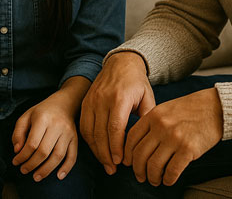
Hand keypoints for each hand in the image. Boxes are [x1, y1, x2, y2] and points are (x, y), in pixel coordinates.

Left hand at [11, 76, 89, 181]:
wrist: (64, 103)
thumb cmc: (42, 112)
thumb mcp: (26, 116)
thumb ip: (18, 132)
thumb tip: (17, 150)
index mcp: (43, 118)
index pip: (32, 143)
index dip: (22, 156)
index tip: (16, 162)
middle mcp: (57, 126)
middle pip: (44, 151)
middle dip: (32, 165)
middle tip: (24, 171)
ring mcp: (68, 133)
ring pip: (58, 156)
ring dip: (46, 170)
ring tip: (36, 177)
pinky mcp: (75, 139)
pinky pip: (73, 156)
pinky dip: (67, 168)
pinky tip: (59, 176)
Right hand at [79, 51, 154, 174]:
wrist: (121, 63)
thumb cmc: (137, 82)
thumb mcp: (148, 97)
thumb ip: (147, 119)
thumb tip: (144, 143)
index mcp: (119, 98)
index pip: (115, 128)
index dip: (117, 147)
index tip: (121, 162)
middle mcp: (102, 99)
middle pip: (100, 133)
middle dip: (106, 154)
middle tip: (113, 169)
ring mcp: (91, 100)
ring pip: (89, 131)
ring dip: (96, 150)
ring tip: (105, 163)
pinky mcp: (85, 102)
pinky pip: (83, 125)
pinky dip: (89, 140)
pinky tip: (97, 149)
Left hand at [123, 88, 222, 185]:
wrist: (215, 107)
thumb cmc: (191, 109)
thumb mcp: (166, 109)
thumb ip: (152, 123)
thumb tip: (140, 145)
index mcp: (153, 115)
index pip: (131, 138)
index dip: (127, 154)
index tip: (129, 163)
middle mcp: (161, 126)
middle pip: (140, 154)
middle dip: (138, 170)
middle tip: (140, 176)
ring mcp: (174, 138)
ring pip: (154, 165)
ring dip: (152, 177)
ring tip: (154, 180)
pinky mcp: (188, 149)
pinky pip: (172, 170)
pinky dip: (168, 179)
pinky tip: (168, 180)